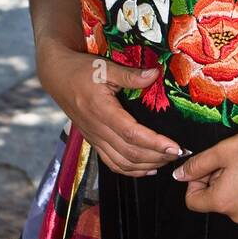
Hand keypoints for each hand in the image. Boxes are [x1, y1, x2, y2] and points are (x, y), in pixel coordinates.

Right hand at [37, 40, 186, 175]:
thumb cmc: (81, 70)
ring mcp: (95, 138)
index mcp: (102, 111)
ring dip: (147, 166)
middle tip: (180, 153)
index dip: (155, 144)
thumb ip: (131, 75)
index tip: (175, 147)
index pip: (132, 134)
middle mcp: (97, 129)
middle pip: (130, 153)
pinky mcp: (94, 142)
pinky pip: (112, 163)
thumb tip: (155, 74)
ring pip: (122, 162)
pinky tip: (148, 170)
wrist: (57, 77)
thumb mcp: (105, 67)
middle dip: (157, 157)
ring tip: (168, 160)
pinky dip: (131, 171)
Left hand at [171, 125, 237, 224]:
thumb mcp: (223, 150)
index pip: (192, 202)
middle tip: (234, 161)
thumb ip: (197, 164)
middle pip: (217, 202)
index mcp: (222, 202)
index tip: (208, 167)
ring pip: (237, 203)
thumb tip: (179, 175)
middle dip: (219, 182)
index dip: (195, 182)